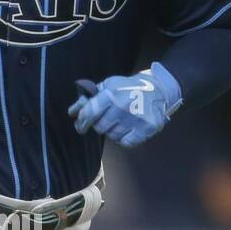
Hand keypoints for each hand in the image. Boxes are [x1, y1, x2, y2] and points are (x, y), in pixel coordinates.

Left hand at [68, 62, 182, 147]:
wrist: (158, 89)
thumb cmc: (128, 88)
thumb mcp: (108, 86)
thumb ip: (90, 99)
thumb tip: (72, 113)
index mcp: (112, 92)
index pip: (90, 112)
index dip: (82, 121)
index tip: (80, 126)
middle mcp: (123, 105)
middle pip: (100, 127)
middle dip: (99, 125)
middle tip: (107, 119)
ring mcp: (136, 117)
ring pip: (112, 136)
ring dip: (113, 132)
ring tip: (121, 121)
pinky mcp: (147, 128)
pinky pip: (126, 143)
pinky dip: (125, 139)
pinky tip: (129, 128)